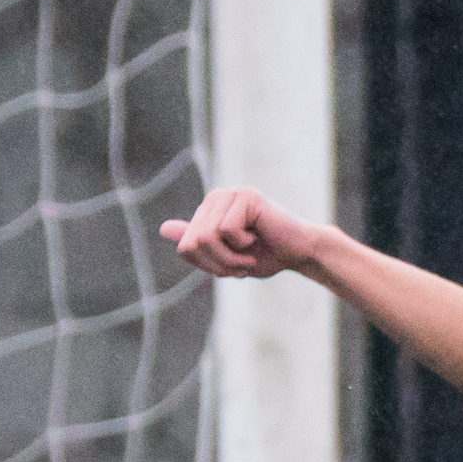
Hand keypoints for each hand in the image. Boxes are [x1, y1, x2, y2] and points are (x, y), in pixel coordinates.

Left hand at [159, 186, 326, 280]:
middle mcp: (216, 198)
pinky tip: (258, 238)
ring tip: (249, 257)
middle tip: (241, 267)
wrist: (300, 252)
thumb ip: (197, 243)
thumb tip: (162, 228)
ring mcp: (231, 194)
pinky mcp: (246, 197)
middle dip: (217, 264)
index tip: (230, 267)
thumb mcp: (225, 256)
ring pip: (206, 236)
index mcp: (208, 211)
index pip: (185, 246)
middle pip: (192, 242)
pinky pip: (225, 229)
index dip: (206, 265)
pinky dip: (241, 244)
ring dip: (230, 258)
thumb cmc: (265, 255)